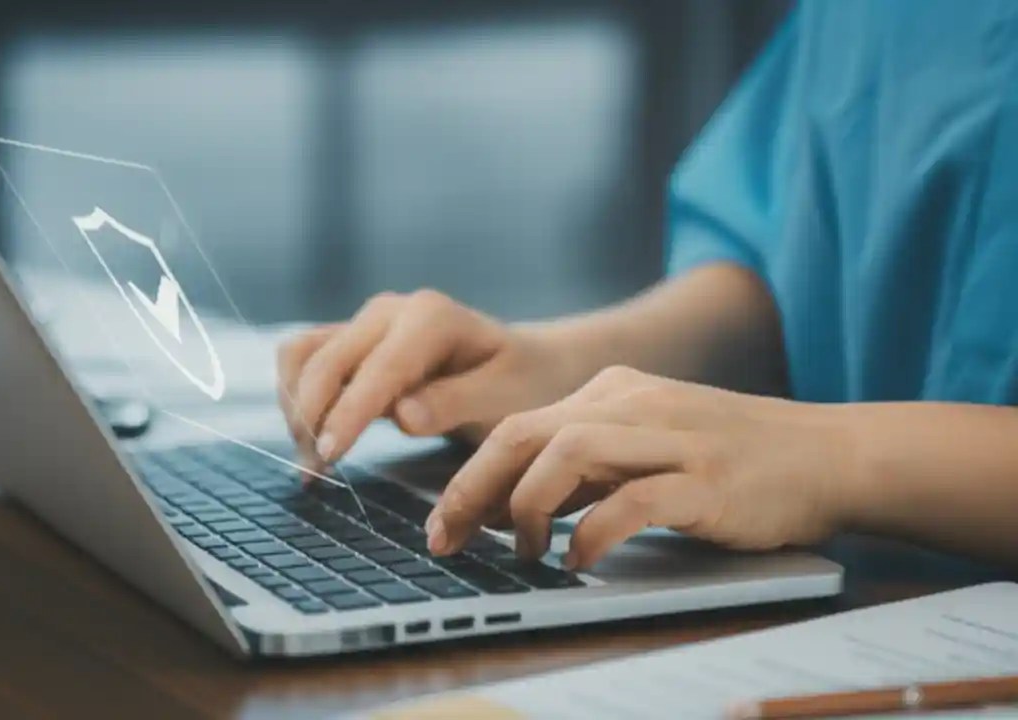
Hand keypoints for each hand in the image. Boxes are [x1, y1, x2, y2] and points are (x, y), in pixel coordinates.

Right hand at [276, 290, 584, 470]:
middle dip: (312, 417)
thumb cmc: (521, 384)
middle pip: (325, 359)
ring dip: (296, 408)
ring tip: (313, 462)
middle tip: (317, 474)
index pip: (378, 368)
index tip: (330, 455)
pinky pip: (302, 360)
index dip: (349, 413)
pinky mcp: (349, 340)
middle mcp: (389, 310)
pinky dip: (294, 399)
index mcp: (432, 318)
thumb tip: (402, 415)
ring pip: (301, 355)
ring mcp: (365, 322)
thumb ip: (456, 403)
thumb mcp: (506, 398)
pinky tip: (310, 441)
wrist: (522, 364)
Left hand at [424, 366, 856, 568]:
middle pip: (525, 435)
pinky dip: (593, 534)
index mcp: (611, 391)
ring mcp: (671, 438)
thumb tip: (510, 506)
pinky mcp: (706, 479)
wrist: (826, 454)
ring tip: (529, 550)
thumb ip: (582, 468)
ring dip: (529, 507)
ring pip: (568, 454)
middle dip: (474, 490)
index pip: (515, 427)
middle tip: (450, 538)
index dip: (468, 477)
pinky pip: (631, 501)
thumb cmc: (729, 459)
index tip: (442, 523)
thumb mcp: (644, 444)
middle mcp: (633, 403)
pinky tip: (580, 561)